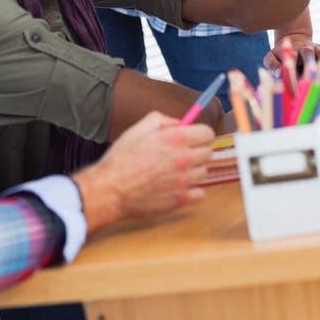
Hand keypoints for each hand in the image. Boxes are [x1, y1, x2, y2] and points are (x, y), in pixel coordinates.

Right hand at [73, 111, 213, 234]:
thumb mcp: (137, 129)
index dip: (200, 133)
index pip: (208, 133)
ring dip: (194, 169)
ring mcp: (183, 181)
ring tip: (175, 170)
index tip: (193, 137)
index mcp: (175, 139)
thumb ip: (161, 119)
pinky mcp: (180, 200)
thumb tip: (179, 123)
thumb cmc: (121, 159)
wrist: (110, 189)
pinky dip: (192, 189)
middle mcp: (183, 159)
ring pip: (204, 172)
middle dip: (197, 150)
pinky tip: (177, 185)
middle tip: (182, 153)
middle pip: (208, 152)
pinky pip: (200, 193)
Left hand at [263, 32, 319, 76]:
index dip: (292, 70)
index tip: (293, 82)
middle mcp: (305, 49)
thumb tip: (278, 72)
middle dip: (310, 63)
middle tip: (312, 72)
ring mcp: (317, 50)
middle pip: (308, 54)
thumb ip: (272, 64)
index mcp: (291, 51)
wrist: (294, 38)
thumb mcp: (271, 56)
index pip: (291, 60)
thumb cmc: (282, 53)